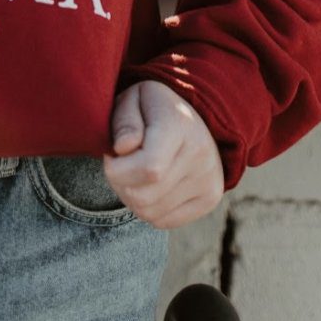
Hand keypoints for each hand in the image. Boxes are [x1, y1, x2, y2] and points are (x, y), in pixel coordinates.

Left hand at [102, 79, 224, 228]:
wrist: (196, 115)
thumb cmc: (152, 108)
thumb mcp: (132, 99)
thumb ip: (124, 121)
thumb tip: (122, 148)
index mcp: (180, 126)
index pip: (148, 168)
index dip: (117, 169)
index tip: (111, 155)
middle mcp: (200, 156)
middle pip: (144, 196)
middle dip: (119, 184)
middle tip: (120, 164)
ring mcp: (208, 181)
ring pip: (149, 212)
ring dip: (130, 197)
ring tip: (134, 173)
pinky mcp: (209, 199)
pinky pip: (162, 221)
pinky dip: (147, 208)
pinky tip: (150, 186)